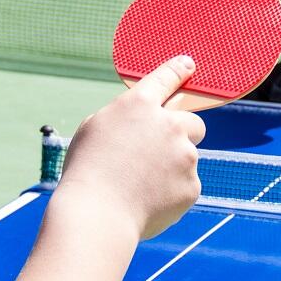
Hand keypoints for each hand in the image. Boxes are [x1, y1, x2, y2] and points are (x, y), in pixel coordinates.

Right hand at [58, 55, 204, 239]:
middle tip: (158, 152)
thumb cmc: (87, 171)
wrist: (97, 215)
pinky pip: (185, 185)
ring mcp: (185, 156)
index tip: (189, 65)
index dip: (178, 71)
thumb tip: (142, 123)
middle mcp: (169, 125)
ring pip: (186, 158)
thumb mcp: (94, 130)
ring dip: (171, 168)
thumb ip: (124, 119)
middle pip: (192, 122)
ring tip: (139, 186)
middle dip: (181, 134)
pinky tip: (146, 201)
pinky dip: (171, 193)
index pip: (166, 78)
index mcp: (140, 105)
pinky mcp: (192, 185)